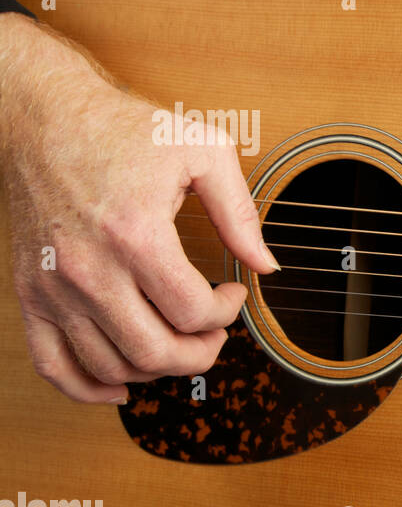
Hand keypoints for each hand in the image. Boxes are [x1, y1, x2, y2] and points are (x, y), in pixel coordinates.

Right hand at [0, 15, 277, 402]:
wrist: (41, 118)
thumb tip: (266, 266)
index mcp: (136, 235)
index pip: (194, 313)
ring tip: (179, 343)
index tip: (232, 293)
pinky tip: (122, 384)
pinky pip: (53, 365)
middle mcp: (90, 269)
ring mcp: (54, 287)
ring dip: (158, 368)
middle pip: (156, 351)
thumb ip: (240, 212)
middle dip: (201, 352)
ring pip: (113, 365)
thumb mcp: (200, 151)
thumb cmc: (121, 130)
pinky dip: (88, 388)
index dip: (227, 313)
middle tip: (214, 332)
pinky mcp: (30, 294)